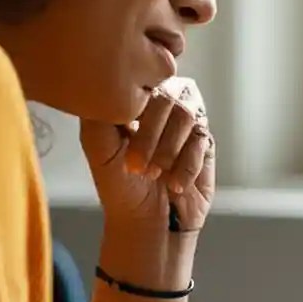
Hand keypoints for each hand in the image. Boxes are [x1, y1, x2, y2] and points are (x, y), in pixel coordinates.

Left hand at [80, 77, 215, 234]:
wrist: (147, 222)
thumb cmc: (120, 186)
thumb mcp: (98, 146)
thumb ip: (99, 110)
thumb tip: (106, 79)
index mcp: (136, 100)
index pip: (143, 80)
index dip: (137, 108)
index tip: (124, 138)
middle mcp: (163, 106)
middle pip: (168, 95)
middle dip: (151, 136)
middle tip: (137, 167)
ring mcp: (186, 124)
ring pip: (188, 115)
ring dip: (169, 150)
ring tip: (155, 174)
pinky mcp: (204, 144)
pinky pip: (202, 141)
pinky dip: (186, 166)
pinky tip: (174, 184)